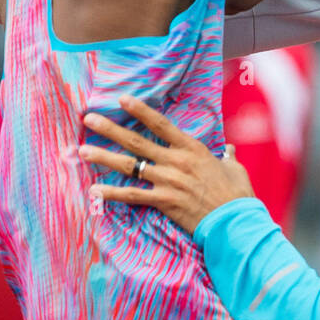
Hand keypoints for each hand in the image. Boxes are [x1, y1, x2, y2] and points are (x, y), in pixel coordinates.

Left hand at [80, 95, 254, 234]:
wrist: (235, 220)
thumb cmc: (237, 194)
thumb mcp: (235, 168)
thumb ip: (227, 156)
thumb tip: (229, 150)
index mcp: (192, 149)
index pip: (161, 124)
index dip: (140, 110)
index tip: (122, 99)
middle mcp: (176, 161)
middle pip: (137, 142)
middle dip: (111, 129)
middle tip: (90, 118)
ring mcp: (168, 181)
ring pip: (129, 166)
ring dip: (104, 157)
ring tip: (82, 150)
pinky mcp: (163, 202)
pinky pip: (132, 196)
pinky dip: (112, 193)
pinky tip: (95, 189)